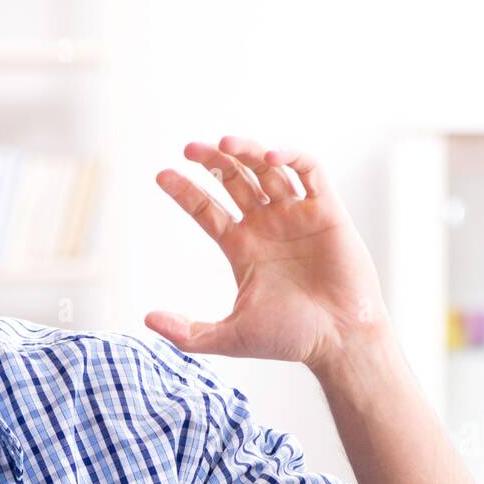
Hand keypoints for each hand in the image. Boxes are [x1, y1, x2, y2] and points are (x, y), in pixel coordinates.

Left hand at [145, 136, 391, 367]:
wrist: (337, 340)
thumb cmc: (289, 339)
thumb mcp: (228, 337)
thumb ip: (186, 333)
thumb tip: (146, 320)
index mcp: (242, 248)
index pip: (207, 210)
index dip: (185, 191)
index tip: (161, 176)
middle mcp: (267, 226)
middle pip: (235, 180)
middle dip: (213, 161)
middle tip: (190, 148)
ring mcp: (296, 216)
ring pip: (268, 169)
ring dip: (247, 152)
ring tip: (224, 143)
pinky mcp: (327, 211)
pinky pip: (311, 171)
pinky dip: (292, 157)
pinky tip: (270, 157)